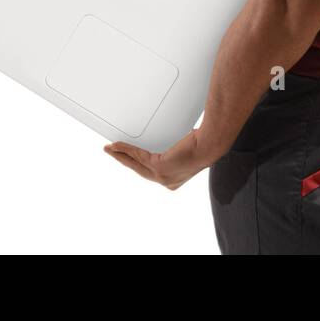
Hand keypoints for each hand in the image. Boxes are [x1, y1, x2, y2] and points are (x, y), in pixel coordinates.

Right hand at [103, 127, 219, 189]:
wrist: (209, 144)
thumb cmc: (203, 143)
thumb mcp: (184, 147)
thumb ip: (172, 147)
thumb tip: (167, 139)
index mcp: (174, 178)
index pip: (151, 170)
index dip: (136, 163)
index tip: (128, 158)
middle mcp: (168, 181)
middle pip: (139, 169)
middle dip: (123, 160)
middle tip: (112, 152)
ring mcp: (163, 177)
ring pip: (136, 165)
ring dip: (121, 156)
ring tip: (110, 149)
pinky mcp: (160, 168)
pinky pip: (138, 157)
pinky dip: (126, 150)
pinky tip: (118, 146)